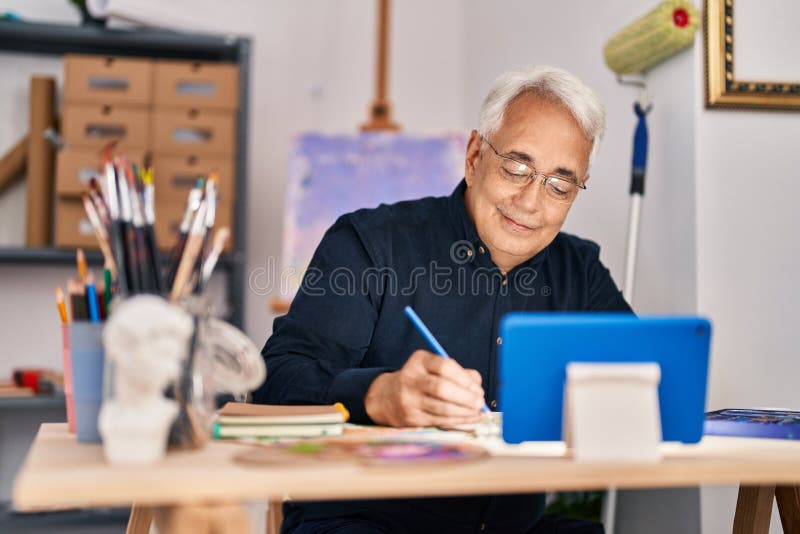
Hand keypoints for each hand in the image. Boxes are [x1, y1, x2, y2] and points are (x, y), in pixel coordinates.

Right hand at [364, 350, 485, 426]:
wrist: (388, 397)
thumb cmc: (422, 380)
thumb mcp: (434, 368)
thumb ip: (459, 373)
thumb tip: (477, 387)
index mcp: (419, 361)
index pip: (444, 366)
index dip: (464, 378)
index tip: (478, 388)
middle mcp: (411, 379)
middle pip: (442, 388)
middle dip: (465, 398)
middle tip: (480, 402)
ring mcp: (409, 399)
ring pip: (442, 408)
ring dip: (464, 412)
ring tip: (477, 412)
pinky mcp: (411, 418)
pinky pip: (440, 421)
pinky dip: (458, 421)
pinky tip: (469, 420)